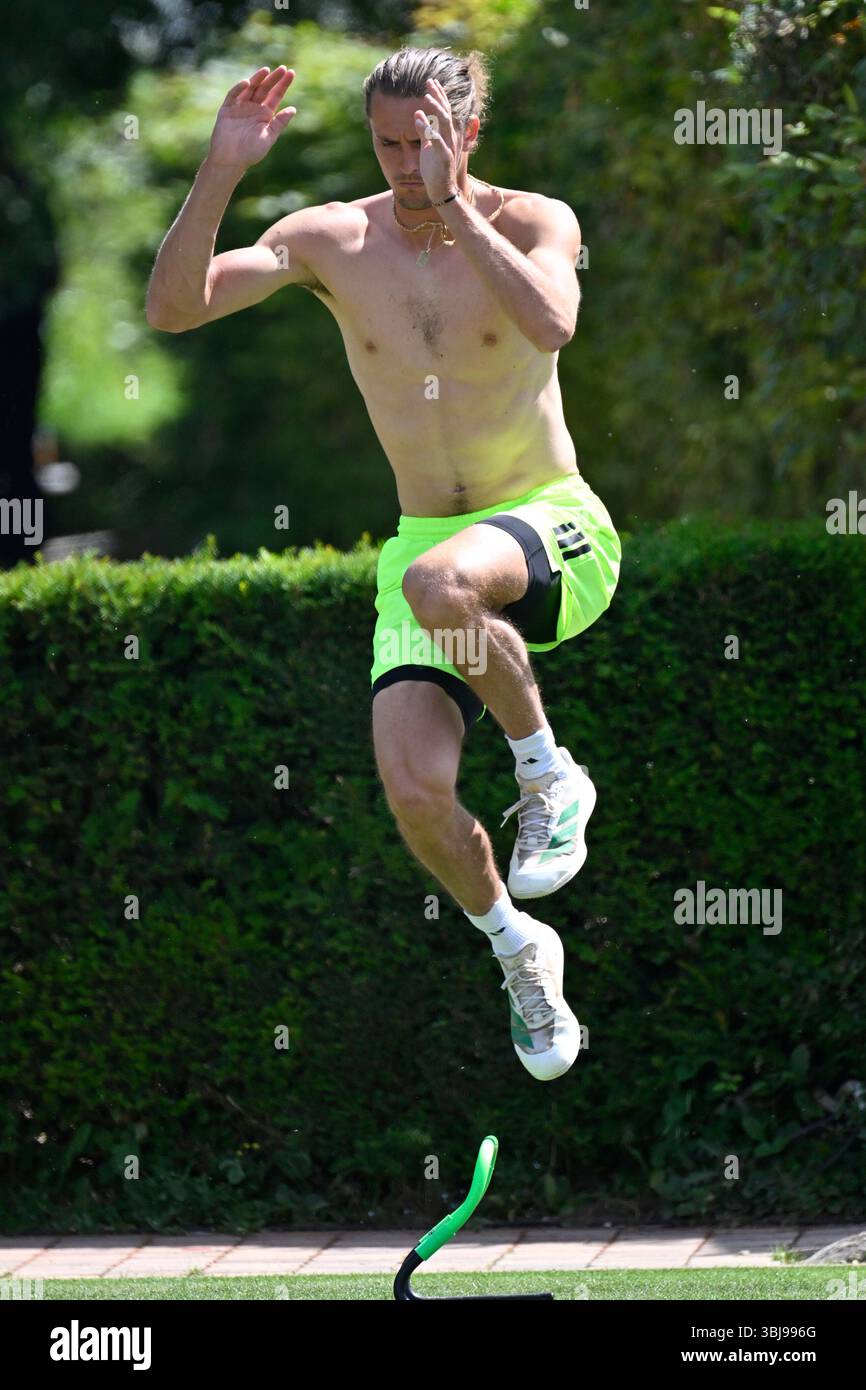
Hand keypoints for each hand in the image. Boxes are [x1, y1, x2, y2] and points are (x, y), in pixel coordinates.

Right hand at [208, 67, 296, 169]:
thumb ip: (279, 123)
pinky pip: (233, 95)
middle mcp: (253, 108)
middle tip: (283, 68)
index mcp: (265, 115)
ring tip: (267, 70)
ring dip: (258, 79)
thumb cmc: (251, 152)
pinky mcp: (227, 108)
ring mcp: (240, 107)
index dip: (283, 85)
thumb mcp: (268, 137)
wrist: (230, 160)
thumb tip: (293, 109)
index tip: (291, 73)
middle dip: (274, 79)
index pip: (276, 96)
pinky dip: (239, 88)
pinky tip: (248, 83)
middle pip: (265, 89)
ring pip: (250, 88)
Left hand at [414, 78, 458, 202]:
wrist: (441, 191)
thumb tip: (418, 114)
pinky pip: (437, 142)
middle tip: (430, 81)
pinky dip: (429, 130)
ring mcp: (448, 147)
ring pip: (445, 124)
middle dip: (438, 96)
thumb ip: (424, 130)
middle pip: (446, 113)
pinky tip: (419, 119)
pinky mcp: (444, 158)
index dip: (439, 96)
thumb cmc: (434, 170)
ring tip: (426, 97)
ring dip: (436, 109)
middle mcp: (450, 138)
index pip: (444, 111)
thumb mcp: (427, 147)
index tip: (431, 82)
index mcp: (446, 135)